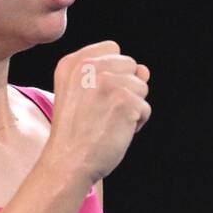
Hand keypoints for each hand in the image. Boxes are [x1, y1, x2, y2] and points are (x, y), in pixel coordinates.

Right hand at [44, 41, 150, 184]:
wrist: (67, 162)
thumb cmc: (75, 134)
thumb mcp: (80, 96)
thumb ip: (111, 75)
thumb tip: (144, 70)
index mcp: (73, 63)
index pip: (112, 50)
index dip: (113, 74)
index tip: (96, 97)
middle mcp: (89, 67)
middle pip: (130, 66)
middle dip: (125, 90)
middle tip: (101, 113)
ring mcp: (108, 82)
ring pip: (141, 87)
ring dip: (131, 108)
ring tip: (107, 123)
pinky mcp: (125, 100)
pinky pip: (145, 108)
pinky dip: (135, 124)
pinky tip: (116, 132)